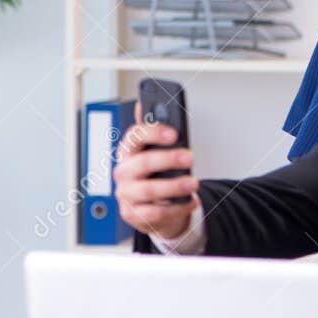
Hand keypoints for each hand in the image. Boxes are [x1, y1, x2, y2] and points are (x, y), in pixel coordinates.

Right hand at [114, 103, 199, 239]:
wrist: (154, 207)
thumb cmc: (157, 174)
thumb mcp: (157, 151)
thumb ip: (155, 131)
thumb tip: (143, 103)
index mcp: (129, 151)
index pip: (134, 136)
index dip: (154, 132)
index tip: (174, 133)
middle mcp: (123, 172)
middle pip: (142, 163)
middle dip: (168, 159)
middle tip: (190, 158)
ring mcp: (126, 194)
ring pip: (147, 190)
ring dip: (173, 186)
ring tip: (193, 183)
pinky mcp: (133, 214)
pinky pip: (154, 214)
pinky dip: (175, 208)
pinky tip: (189, 202)